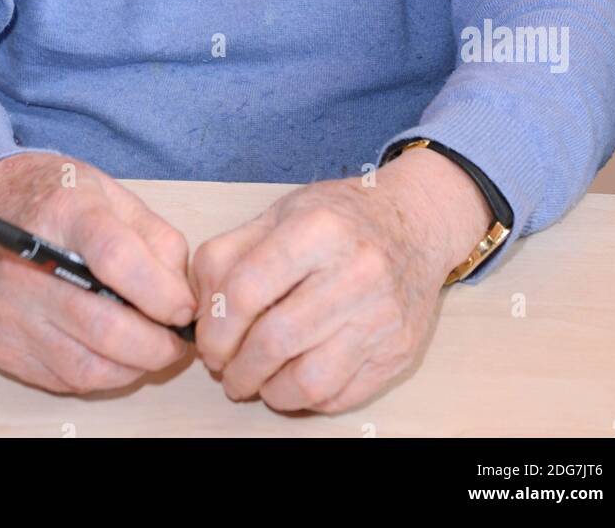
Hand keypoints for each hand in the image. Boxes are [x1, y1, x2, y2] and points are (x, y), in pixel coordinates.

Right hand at [0, 152, 196, 394]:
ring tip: (150, 347)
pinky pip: (64, 379)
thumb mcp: (109, 192)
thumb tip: (182, 294)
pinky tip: (113, 351)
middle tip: (176, 339)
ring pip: (87, 366)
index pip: (115, 257)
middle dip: (156, 345)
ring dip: (133, 367)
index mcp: (64, 212)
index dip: (159, 292)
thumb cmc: (52, 197)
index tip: (184, 309)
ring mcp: (9, 311)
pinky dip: (101, 373)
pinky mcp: (0, 345)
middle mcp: (27, 265)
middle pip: (104, 326)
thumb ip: (154, 236)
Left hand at [191, 148, 492, 412]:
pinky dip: (306, 398)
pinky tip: (294, 378)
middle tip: (226, 371)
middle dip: (236, 368)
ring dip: (268, 391)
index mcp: (316, 229)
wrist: (417, 224)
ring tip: (258, 380)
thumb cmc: (338, 219)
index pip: (246, 290)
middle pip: (274, 340)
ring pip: (307, 380)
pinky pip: (339, 396)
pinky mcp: (398, 352)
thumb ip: (229, 255)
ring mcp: (381, 316)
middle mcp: (355, 271)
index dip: (216, 328)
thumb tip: (197, 313)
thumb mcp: (279, 215)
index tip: (209, 343)